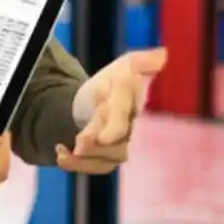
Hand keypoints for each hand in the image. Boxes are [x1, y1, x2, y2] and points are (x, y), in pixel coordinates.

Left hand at [59, 47, 167, 174]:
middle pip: (117, 141)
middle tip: (80, 142)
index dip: (114, 123)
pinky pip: (94, 168)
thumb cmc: (114, 83)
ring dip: (87, 156)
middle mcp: (129, 127)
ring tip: (68, 148)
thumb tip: (162, 55)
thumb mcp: (125, 66)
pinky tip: (60, 153)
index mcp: (132, 102)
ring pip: (108, 158)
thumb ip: (142, 62)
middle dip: (97, 142)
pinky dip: (75, 165)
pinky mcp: (106, 159)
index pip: (124, 113)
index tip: (102, 136)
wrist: (97, 102)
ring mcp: (120, 146)